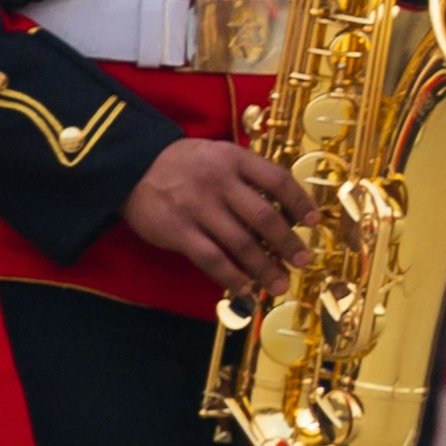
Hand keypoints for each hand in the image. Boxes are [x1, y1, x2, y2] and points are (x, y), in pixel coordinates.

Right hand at [121, 135, 309, 295]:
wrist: (130, 166)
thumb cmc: (184, 164)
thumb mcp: (219, 156)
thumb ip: (248, 176)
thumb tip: (285, 210)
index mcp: (234, 159)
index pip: (278, 179)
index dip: (301, 202)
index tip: (315, 222)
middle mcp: (219, 182)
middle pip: (264, 216)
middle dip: (288, 243)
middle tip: (302, 260)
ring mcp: (197, 207)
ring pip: (241, 243)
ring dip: (265, 268)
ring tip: (280, 284)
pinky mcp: (178, 231)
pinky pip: (212, 259)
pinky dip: (232, 277)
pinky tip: (246, 289)